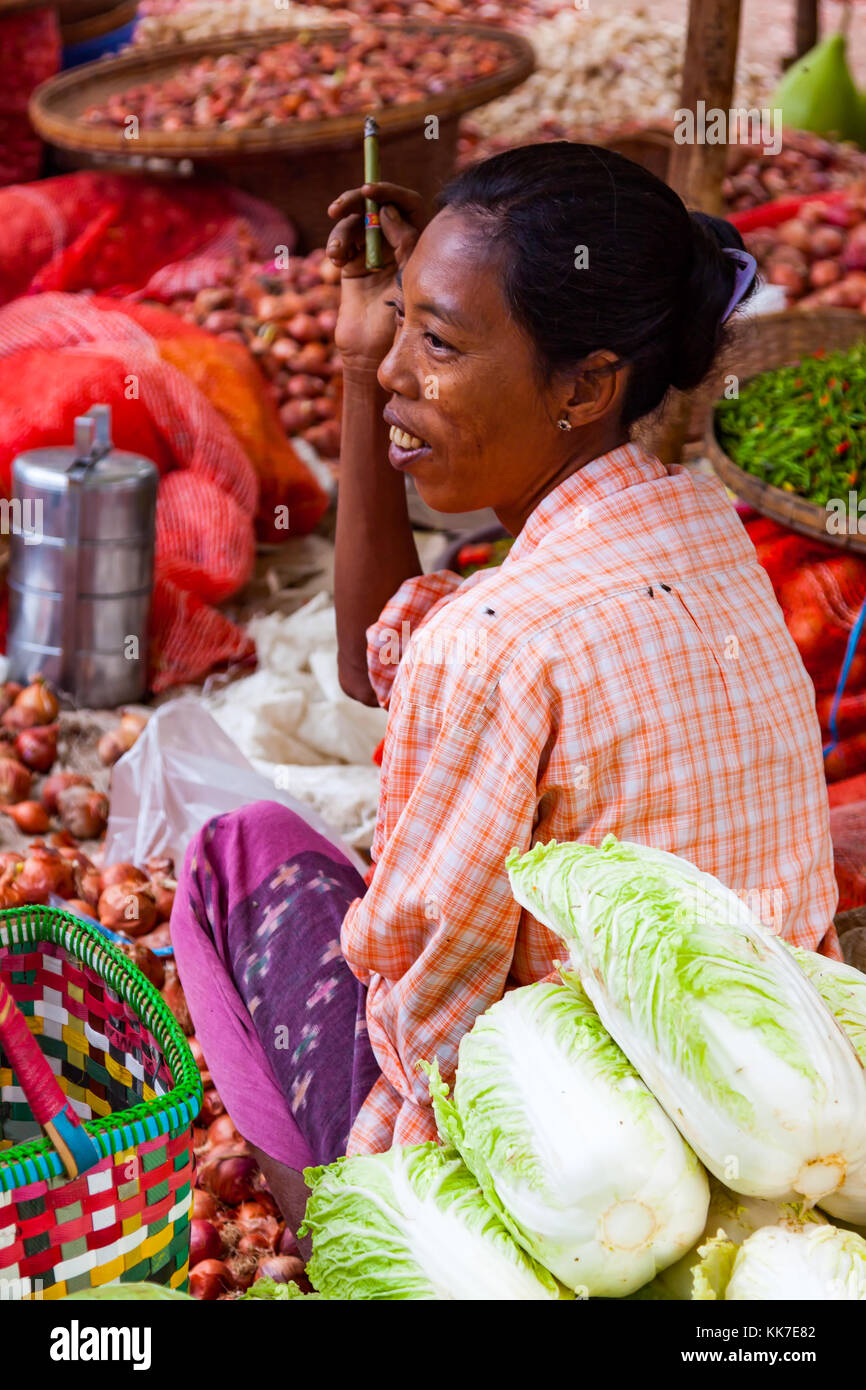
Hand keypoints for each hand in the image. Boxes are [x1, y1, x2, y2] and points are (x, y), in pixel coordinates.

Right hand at [326, 181, 424, 371]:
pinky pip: (342, 240)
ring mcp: (373, 252)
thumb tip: (387, 210)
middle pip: (378, 205)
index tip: (371, 190)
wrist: (371, 350)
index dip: (390, 191)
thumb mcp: (407, 278)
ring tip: (337, 254)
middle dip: (357, 201)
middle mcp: (396, 244)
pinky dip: (336, 243)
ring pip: (356, 221)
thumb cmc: (398, 320)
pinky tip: (336, 260)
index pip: (408, 204)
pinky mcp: (352, 263)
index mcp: (417, 244)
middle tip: (341, 206)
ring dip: (342, 230)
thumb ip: (404, 242)